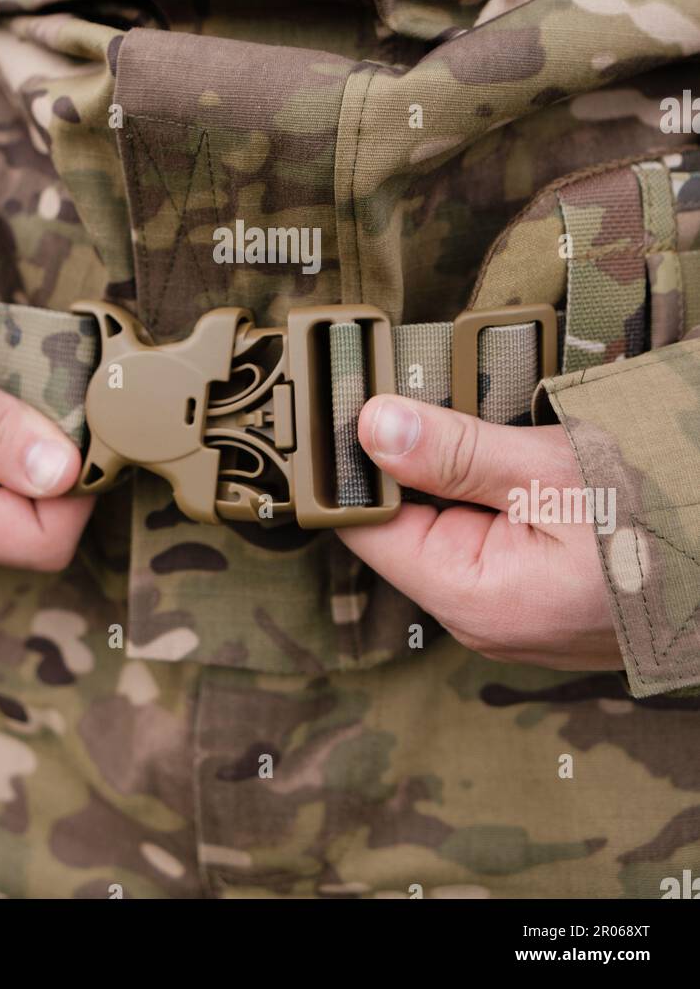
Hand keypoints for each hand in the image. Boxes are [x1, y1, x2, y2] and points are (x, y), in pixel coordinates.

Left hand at [340, 395, 621, 670]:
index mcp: (471, 595)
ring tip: (488, 434)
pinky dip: (488, 500)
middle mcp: (478, 618)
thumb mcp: (554, 471)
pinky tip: (515, 468)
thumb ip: (455, 452)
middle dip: (411, 462)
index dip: (355, 466)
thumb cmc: (661, 525)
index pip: (368, 528)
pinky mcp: (530, 601)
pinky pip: (484, 543)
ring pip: (445, 530)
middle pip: (403, 526)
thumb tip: (372, 427)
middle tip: (425, 396)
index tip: (354, 405)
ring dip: (455, 477)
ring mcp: (506, 615)